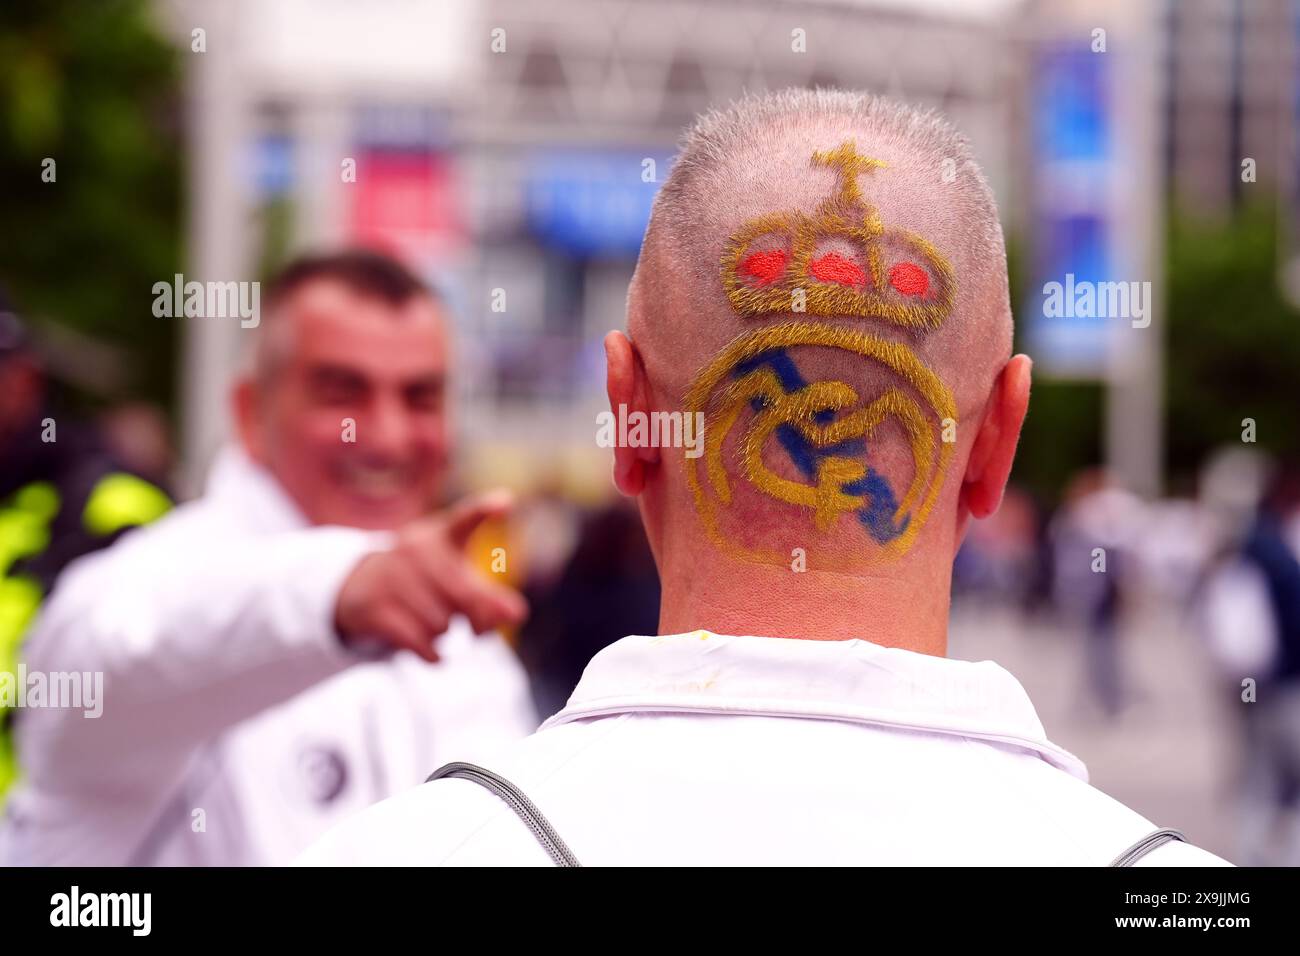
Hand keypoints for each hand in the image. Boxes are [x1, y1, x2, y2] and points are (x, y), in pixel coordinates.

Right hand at [333, 491, 526, 660]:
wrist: (361, 588)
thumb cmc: (425, 583)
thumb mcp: (456, 582)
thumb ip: (490, 597)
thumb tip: (517, 614)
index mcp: (440, 535)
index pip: (465, 519)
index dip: (483, 510)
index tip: (504, 503)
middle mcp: (414, 549)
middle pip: (465, 597)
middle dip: (478, 620)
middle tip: (479, 630)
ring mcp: (389, 576)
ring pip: (441, 625)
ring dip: (445, 634)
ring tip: (434, 624)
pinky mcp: (372, 606)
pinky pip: (419, 642)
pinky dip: (432, 654)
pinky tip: (433, 653)